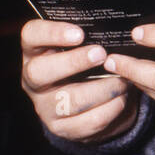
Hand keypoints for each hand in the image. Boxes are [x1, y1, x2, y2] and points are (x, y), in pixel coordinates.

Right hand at [20, 20, 138, 142]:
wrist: (92, 104)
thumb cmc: (89, 65)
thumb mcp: (84, 48)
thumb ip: (90, 36)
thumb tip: (114, 26)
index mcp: (35, 52)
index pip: (31, 36)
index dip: (52, 33)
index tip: (79, 33)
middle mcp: (33, 80)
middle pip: (40, 71)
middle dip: (73, 63)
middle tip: (101, 54)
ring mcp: (45, 106)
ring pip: (70, 100)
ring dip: (102, 89)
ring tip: (123, 80)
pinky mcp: (61, 128)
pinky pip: (88, 121)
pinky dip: (111, 109)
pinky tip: (122, 98)